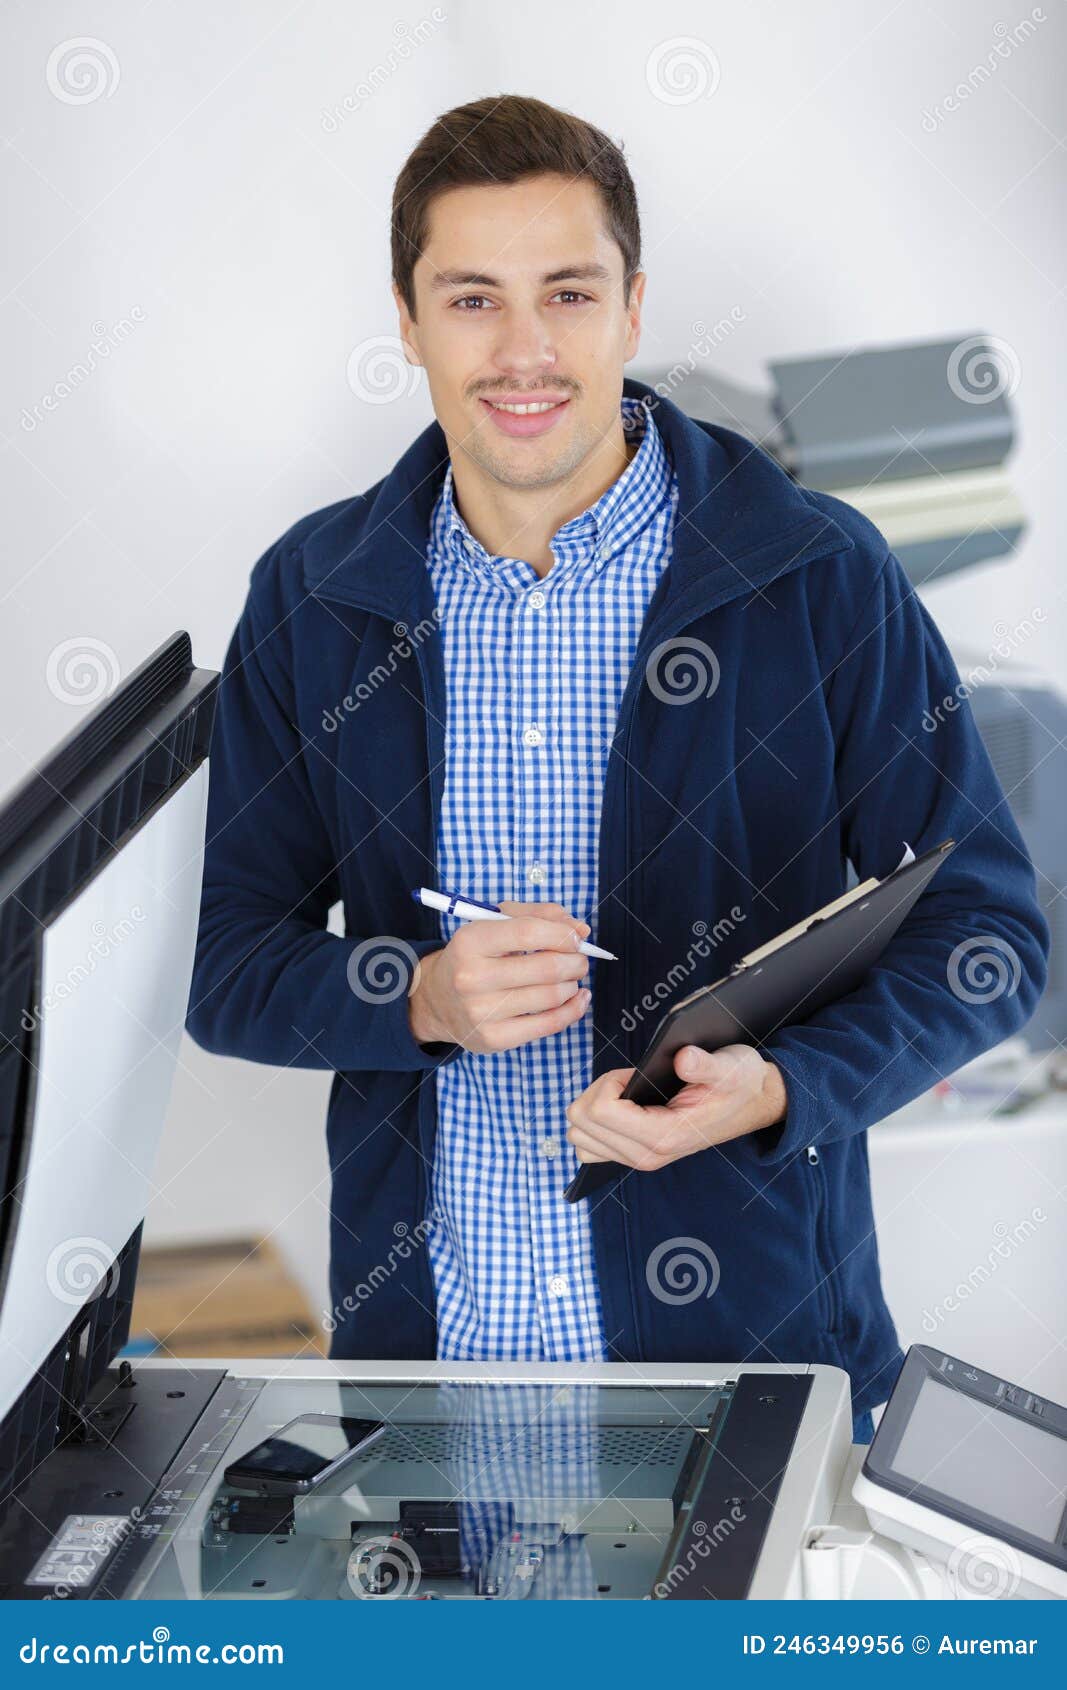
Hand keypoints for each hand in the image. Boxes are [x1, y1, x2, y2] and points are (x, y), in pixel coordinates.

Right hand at [408, 901, 592, 1054]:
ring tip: (570, 978)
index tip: (575, 938)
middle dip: (575, 961)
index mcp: (470, 941)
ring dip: (573, 984)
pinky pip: (549, 1025)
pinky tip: (577, 998)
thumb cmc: (475, 956)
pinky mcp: (494, 1038)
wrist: (438, 1000)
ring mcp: (481, 1011)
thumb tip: (581, 930)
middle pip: (546, 967)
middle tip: (579, 959)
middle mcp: (472, 977)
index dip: (562, 934)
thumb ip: (538, 915)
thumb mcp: (495, 923)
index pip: (528, 932)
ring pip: (552, 996)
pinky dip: (573, 1010)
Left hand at [565, 1043, 787, 1170]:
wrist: (752, 1104)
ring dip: (594, 1107)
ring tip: (627, 1094)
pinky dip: (595, 1122)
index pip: (599, 1112)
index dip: (608, 1083)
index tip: (634, 1074)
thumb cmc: (739, 1082)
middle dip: (597, 1092)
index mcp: (663, 1136)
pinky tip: (622, 1107)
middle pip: (580, 1125)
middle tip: (630, 1081)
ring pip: (578, 1138)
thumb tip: (683, 1059)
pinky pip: (590, 1145)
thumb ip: (706, 1064)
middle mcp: (646, 1155)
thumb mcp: (731, 1066)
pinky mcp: (633, 1155)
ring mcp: (638, 1159)